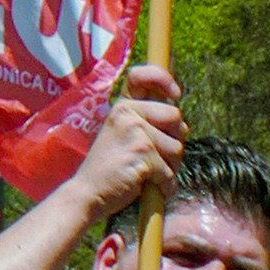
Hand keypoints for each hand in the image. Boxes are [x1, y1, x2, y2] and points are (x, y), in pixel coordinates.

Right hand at [66, 64, 186, 222]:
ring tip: (147, 174)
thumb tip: (182, 124)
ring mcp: (135, 132)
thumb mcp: (123, 135)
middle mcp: (127, 113)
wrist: (87, 194)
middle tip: (155, 158)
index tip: (175, 94)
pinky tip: (147, 187)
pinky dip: (164, 186)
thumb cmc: (110, 169)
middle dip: (174, 141)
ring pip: (177, 148)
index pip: (142, 75)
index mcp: (122, 106)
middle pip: (176, 117)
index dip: (164, 79)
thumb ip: (147, 123)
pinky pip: (170, 171)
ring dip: (170, 168)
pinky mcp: (142, 154)